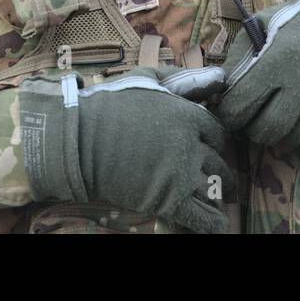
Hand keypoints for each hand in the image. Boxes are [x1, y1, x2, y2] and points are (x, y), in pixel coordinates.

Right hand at [13, 66, 233, 232]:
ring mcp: (180, 175)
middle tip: (217, 178)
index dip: (218, 142)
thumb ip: (183, 79)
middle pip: (218, 163)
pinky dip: (213, 222)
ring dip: (215, 196)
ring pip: (212, 190)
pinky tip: (217, 224)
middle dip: (220, 171)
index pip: (219, 133)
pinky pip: (201, 216)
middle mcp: (190, 145)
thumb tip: (219, 76)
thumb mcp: (146, 79)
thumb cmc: (109, 105)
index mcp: (188, 116)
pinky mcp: (167, 200)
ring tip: (214, 200)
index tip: (214, 150)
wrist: (79, 139)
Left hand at [216, 0, 299, 162]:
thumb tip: (217, 88)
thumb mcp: (263, 26)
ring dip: (280, 140)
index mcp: (274, 61)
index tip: (231, 112)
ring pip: (292, 142)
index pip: (238, 106)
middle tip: (255, 121)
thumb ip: (239, 56)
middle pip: (264, 130)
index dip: (229, 114)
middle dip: (253, 130)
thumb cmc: (299, 22)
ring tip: (278, 126)